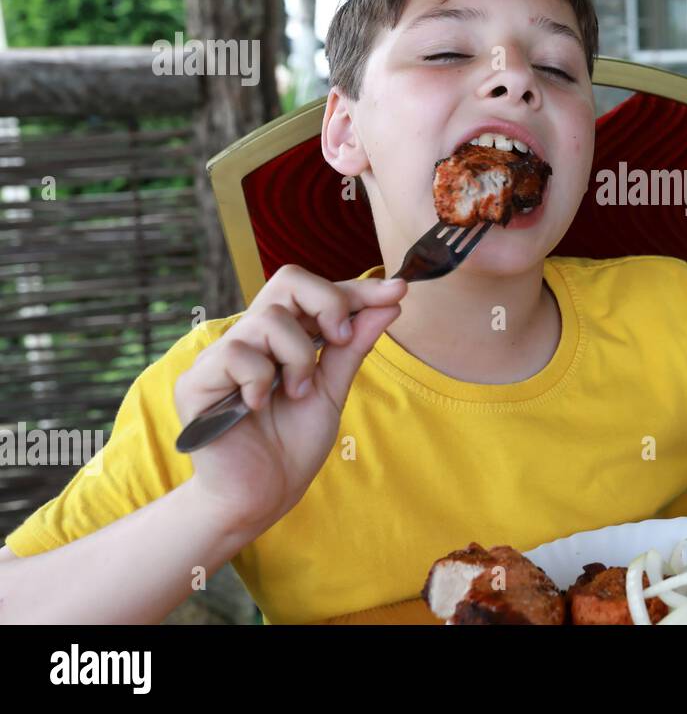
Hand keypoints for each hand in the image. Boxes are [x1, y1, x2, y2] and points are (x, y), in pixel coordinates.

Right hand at [175, 264, 406, 537]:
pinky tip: (258, 406)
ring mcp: (221, 356)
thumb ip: (353, 347)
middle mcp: (252, 337)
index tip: (398, 291)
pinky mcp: (197, 382)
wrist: (262, 496)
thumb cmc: (292, 445)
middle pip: (288, 280)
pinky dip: (260, 380)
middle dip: (329, 303)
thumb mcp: (333, 390)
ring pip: (269, 320)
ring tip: (295, 394)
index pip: (319, 293)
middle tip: (340, 340)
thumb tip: (390, 304)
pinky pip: (236, 355)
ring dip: (296, 358)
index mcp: (284, 337)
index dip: (359, 289)